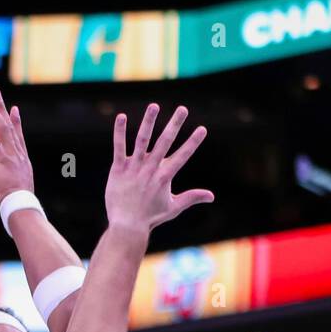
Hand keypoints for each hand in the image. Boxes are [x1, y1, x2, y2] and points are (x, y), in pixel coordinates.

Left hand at [0, 88, 33, 201]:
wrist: (22, 204)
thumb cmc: (18, 203)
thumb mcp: (14, 191)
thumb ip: (5, 185)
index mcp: (23, 160)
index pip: (19, 137)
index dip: (17, 122)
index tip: (14, 110)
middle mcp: (18, 153)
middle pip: (11, 126)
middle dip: (3, 108)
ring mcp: (11, 155)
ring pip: (2, 128)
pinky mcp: (2, 160)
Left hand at [105, 104, 212, 232]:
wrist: (127, 226)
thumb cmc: (151, 217)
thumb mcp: (173, 207)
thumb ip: (192, 197)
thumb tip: (212, 196)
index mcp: (165, 177)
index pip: (182, 156)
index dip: (193, 143)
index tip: (202, 129)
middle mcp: (151, 170)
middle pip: (164, 143)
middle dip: (175, 125)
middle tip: (183, 109)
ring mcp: (134, 169)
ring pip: (142, 141)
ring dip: (149, 122)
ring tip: (154, 105)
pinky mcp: (118, 170)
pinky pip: (119, 148)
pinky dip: (120, 132)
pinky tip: (122, 117)